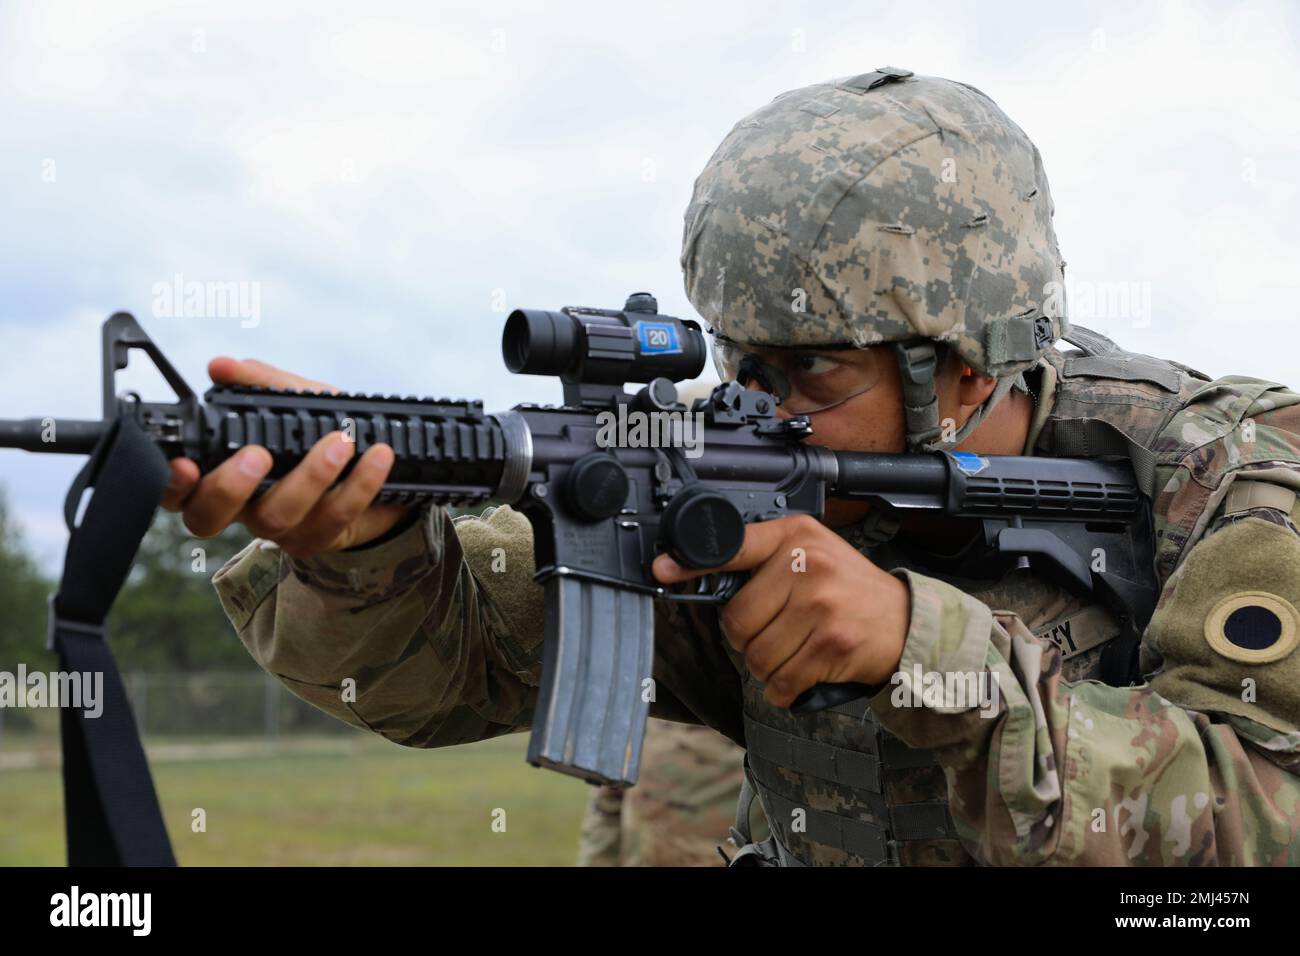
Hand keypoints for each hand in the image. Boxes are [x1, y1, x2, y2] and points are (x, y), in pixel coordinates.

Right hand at [161, 357, 411, 557]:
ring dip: (310, 477)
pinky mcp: (322, 537)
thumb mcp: (295, 399)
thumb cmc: (324, 433)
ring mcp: (282, 527)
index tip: (186, 465)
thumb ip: (260, 382)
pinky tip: (378, 456)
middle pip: (210, 517)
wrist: (384, 469)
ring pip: (279, 516)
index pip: (178, 489)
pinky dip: (360, 484)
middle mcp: (244, 506)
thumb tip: (222, 365)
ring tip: (340, 443)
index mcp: (223, 473)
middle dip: (230, 487)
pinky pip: (335, 517)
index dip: (172, 484)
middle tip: (258, 455)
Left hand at [652, 514, 910, 707]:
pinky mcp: (832, 643)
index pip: (733, 546)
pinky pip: (781, 680)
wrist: (907, 622)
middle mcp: (806, 563)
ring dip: (768, 667)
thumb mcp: (810, 555)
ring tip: (795, 651)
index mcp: (795, 535)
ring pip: (756, 655)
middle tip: (777, 633)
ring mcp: (821, 604)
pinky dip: (785, 688)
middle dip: (748, 639)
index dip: (692, 562)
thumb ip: (763, 560)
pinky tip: (804, 674)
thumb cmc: (848, 591)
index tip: (661, 570)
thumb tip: (699, 575)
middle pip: (737, 620)